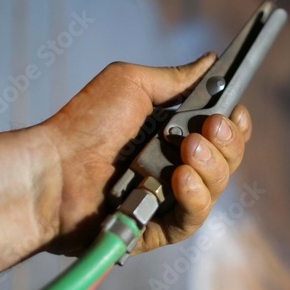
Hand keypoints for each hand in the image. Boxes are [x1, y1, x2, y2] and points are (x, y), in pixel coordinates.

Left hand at [35, 55, 252, 256]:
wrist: (54, 170)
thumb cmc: (85, 124)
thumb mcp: (131, 83)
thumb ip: (176, 78)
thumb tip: (210, 62)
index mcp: (173, 132)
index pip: (223, 132)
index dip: (234, 124)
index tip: (231, 112)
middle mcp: (177, 165)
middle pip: (228, 159)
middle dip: (226, 141)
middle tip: (207, 129)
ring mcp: (170, 198)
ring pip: (216, 187)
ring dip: (211, 166)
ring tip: (186, 152)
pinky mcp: (160, 228)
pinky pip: (194, 217)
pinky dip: (194, 197)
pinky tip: (180, 180)